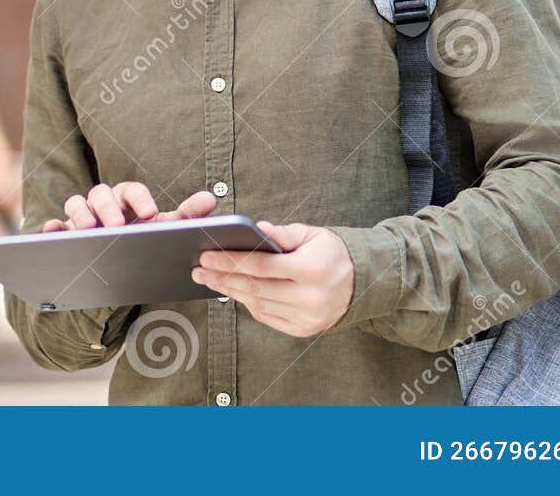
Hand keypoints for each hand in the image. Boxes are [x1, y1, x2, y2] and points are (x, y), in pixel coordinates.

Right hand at [40, 183, 217, 231]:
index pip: (131, 190)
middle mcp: (102, 203)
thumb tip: (211, 198)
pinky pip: (53, 226)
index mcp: (127, 198)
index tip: (151, 215)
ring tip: (87, 230)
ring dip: (80, 214)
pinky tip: (52, 232)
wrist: (119, 262)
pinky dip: (51, 227)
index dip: (140, 200)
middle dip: (108, 208)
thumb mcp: (164, 230)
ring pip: (75, 204)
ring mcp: (80, 217)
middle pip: (100, 193)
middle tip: (117, 227)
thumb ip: (187, 216)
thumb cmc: (143, 239)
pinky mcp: (63, 233)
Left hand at [192, 222, 353, 337]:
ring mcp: (306, 317)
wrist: (360, 283)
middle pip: (255, 288)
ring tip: (210, 280)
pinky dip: (249, 304)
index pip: (261, 266)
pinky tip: (235, 292)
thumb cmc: (330, 253)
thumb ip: (283, 234)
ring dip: (231, 292)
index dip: (230, 262)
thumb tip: (258, 229)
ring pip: (258, 305)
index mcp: (311, 269)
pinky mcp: (303, 330)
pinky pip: (267, 317)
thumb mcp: (311, 234)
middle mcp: (309, 297)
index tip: (206, 256)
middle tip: (199, 270)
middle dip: (222, 278)